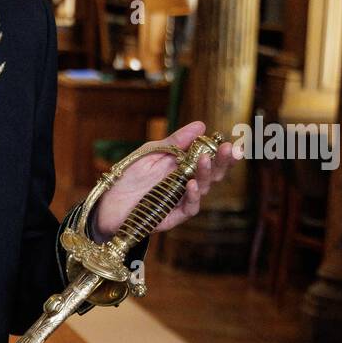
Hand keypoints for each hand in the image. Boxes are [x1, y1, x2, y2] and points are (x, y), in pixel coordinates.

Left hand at [92, 121, 243, 241]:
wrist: (107, 202)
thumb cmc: (129, 176)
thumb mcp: (152, 153)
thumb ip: (175, 141)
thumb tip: (201, 126)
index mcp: (185, 167)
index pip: (211, 160)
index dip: (223, 153)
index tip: (234, 142)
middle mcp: (187, 184)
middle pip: (213, 174)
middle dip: (223, 162)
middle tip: (230, 149)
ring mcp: (181, 201)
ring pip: (203, 189)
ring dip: (206, 174)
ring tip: (204, 159)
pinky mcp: (173, 217)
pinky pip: (189, 208)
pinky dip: (192, 196)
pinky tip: (191, 184)